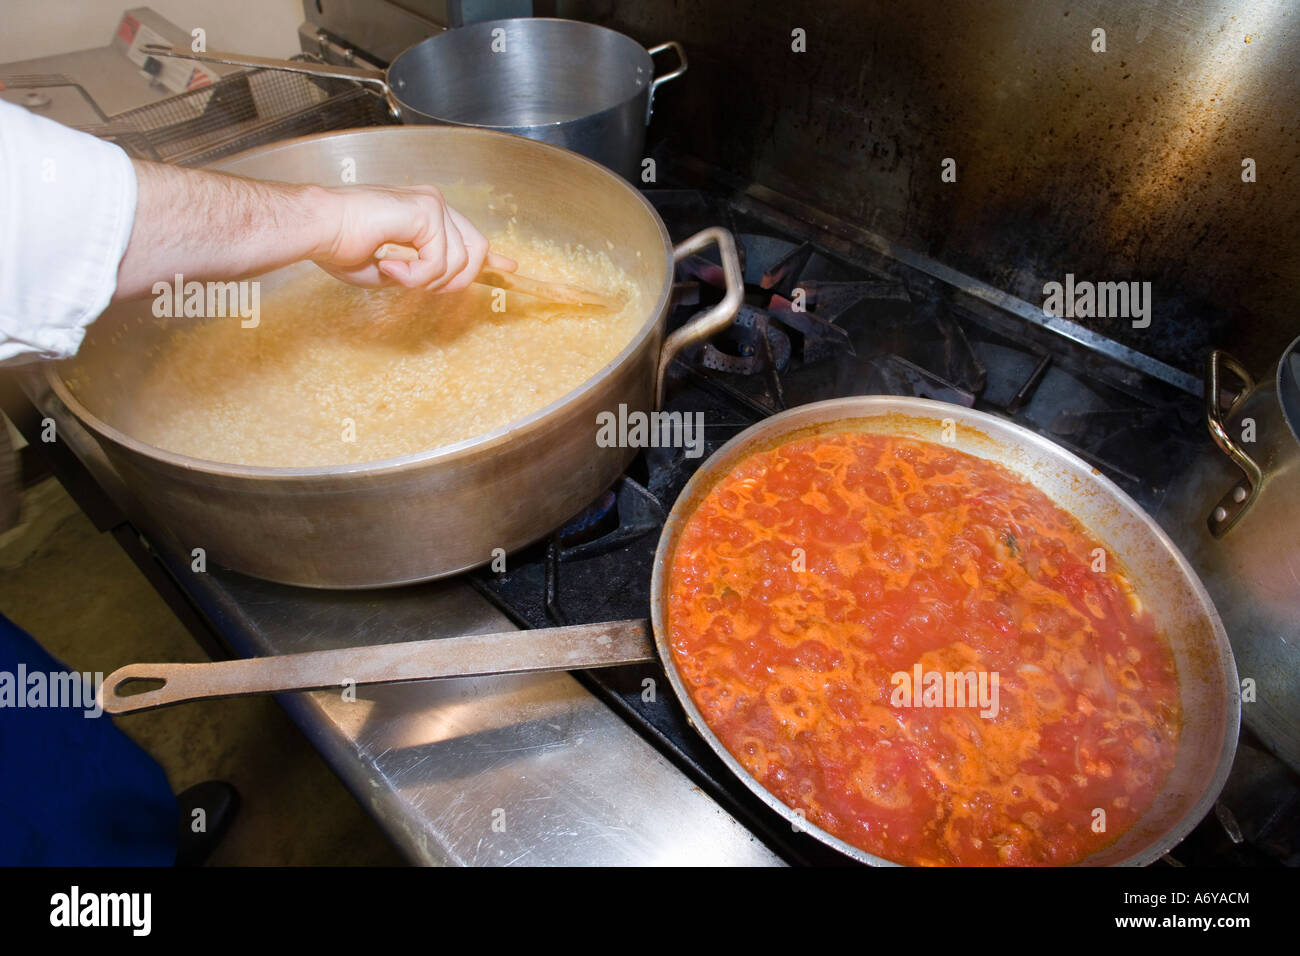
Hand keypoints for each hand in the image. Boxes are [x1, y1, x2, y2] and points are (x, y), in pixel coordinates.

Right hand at [312, 183, 515, 291]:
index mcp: (424, 213)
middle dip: (455, 280)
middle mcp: (433, 204)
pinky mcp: (426, 211)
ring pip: (460, 261)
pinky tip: (389, 266)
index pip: (468, 235)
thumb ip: (418, 272)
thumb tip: (434, 284)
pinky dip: (416, 275)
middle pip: (476, 249)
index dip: (490, 257)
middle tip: (416, 285)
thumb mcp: (389, 269)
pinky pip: (440, 261)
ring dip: (426, 280)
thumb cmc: (338, 244)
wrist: (317, 227)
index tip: (509, 268)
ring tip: (393, 273)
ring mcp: (432, 205)